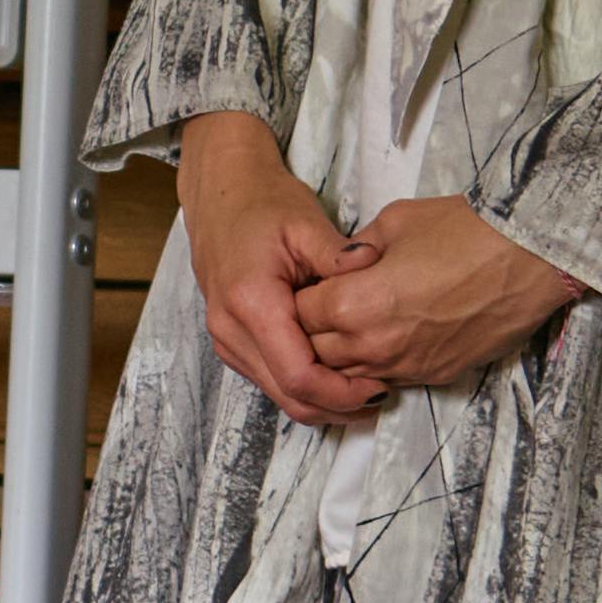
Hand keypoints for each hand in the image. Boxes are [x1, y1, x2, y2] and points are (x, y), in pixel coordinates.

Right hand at [176, 112, 380, 428]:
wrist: (221, 195)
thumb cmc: (262, 203)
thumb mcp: (306, 222)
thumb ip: (339, 254)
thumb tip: (375, 267)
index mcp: (251, 303)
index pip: (299, 375)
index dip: (341, 393)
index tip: (378, 386)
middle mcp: (231, 330)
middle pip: (289, 397)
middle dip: (337, 407)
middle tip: (381, 397)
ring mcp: (227, 340)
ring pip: (279, 395)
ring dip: (322, 401)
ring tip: (366, 388)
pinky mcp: (232, 343)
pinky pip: (270, 380)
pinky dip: (305, 386)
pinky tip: (337, 373)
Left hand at [285, 195, 590, 400]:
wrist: (530, 258)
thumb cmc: (465, 231)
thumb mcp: (395, 222)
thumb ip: (356, 250)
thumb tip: (344, 264)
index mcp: (352, 305)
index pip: (300, 314)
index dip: (301, 296)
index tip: (308, 283)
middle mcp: (372, 345)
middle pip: (316, 352)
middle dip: (313, 330)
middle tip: (324, 305)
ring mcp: (404, 367)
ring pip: (348, 374)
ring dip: (342, 353)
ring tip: (353, 323)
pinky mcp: (434, 376)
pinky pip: (386, 379)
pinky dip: (376, 364)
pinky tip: (386, 338)